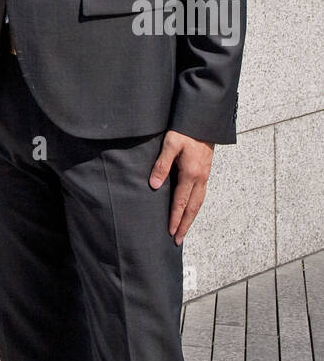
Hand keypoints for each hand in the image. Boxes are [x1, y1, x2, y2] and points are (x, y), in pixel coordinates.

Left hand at [149, 130, 214, 244]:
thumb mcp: (170, 144)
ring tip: (184, 229)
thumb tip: (154, 185)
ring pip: (199, 203)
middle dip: (185, 225)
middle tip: (178, 240)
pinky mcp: (205, 172)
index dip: (175, 218)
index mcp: (191, 174)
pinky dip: (195, 207)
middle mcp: (201, 178)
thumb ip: (162, 164)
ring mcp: (205, 176)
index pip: (181, 202)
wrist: (204, 120)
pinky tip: (190, 209)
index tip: (171, 231)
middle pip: (193, 208)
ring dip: (191, 218)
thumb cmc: (185, 130)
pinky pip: (201, 195)